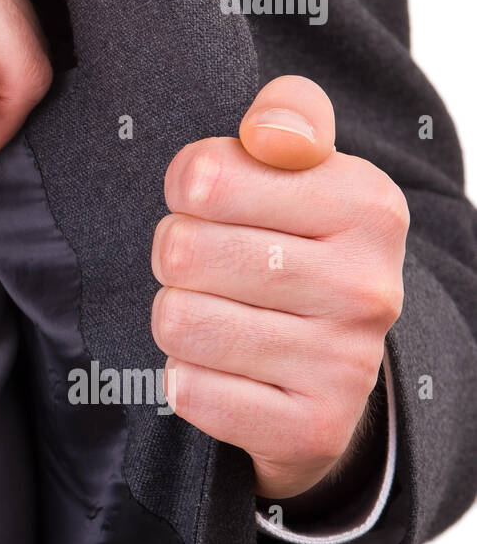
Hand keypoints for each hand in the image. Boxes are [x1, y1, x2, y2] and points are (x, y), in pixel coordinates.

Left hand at [151, 75, 407, 498]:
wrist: (329, 375)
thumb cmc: (295, 247)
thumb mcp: (302, 167)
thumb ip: (287, 115)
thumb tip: (269, 134)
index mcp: (367, 202)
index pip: (203, 178)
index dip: (185, 189)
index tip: (211, 202)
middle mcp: (368, 284)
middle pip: (181, 249)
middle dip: (175, 257)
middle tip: (209, 268)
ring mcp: (345, 363)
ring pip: (178, 320)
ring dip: (178, 319)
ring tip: (217, 316)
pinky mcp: (310, 428)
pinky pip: (191, 390)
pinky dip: (189, 379)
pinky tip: (225, 371)